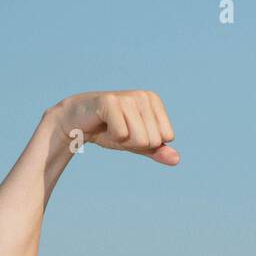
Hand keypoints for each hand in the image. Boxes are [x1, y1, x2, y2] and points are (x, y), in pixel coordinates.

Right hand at [50, 90, 178, 164]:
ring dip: (123, 140)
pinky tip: (104, 124)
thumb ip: (158, 151)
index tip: (131, 130)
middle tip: (119, 129)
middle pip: (153, 140)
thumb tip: (176, 159)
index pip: (166, 138)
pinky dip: (112, 136)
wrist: (79, 122)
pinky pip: (122, 135)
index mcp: (154, 101)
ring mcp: (127, 97)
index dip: (147, 142)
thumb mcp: (138, 144)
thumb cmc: (111, 130)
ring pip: (140, 139)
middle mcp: (143, 96)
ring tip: (112, 126)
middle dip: (134, 142)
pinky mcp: (110, 102)